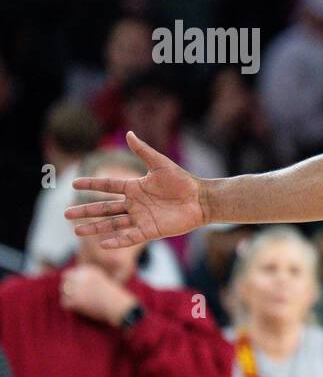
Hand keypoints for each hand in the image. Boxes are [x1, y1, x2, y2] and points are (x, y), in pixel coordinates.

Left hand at [60, 264, 136, 325]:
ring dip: (69, 298)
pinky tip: (81, 309)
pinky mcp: (75, 301)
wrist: (119, 306)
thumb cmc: (113, 296)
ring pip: (64, 292)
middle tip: (78, 297)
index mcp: (88, 270)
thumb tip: (69, 284)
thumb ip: (87, 280)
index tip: (80, 290)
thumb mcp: (101, 281)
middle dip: (69, 289)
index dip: (72, 282)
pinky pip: (65, 303)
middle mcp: (81, 277)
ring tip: (81, 303)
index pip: (69, 274)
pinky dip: (71, 307)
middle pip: (65, 282)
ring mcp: (77, 289)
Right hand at [65, 131, 207, 247]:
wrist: (201, 200)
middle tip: (66, 214)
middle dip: (85, 211)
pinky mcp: (151, 230)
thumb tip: (129, 133)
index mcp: (135, 187)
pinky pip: (131, 236)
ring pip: (113, 224)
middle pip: (105, 208)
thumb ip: (143, 151)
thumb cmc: (183, 181)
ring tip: (77, 231)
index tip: (74, 183)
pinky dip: (117, 240)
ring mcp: (141, 218)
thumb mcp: (160, 164)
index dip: (92, 184)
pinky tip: (103, 243)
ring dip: (95, 228)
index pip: (108, 186)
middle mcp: (134, 204)